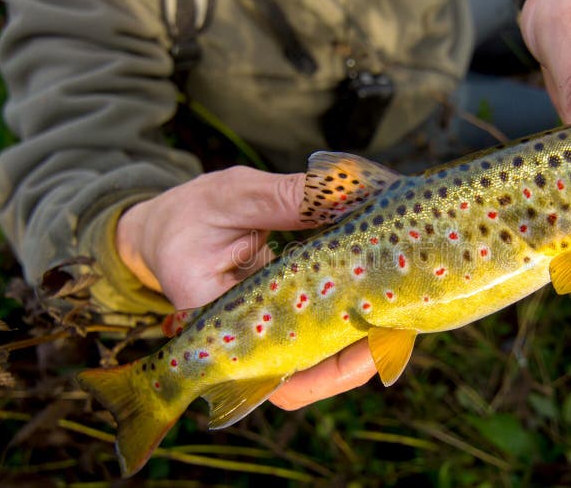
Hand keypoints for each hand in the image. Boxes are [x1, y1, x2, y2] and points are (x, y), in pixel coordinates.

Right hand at [116, 166, 375, 409]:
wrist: (169, 229)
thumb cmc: (190, 214)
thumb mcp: (232, 196)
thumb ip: (284, 197)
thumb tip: (347, 192)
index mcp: (210, 319)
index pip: (268, 372)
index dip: (322, 374)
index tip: (368, 347)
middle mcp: (239, 341)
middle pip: (299, 378)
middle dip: (354, 363)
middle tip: (400, 331)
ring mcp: (263, 334)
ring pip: (313, 361)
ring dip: (359, 345)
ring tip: (402, 318)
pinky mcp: (281, 319)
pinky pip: (316, 332)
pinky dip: (351, 319)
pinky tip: (382, 298)